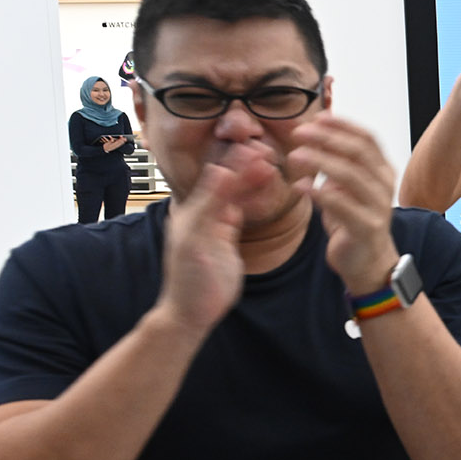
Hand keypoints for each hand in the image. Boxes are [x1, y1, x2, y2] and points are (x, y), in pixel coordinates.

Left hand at [155, 142, 276, 331]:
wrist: (193, 311)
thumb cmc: (190, 280)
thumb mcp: (198, 240)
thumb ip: (211, 205)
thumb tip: (221, 170)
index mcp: (190, 211)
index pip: (214, 179)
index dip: (234, 163)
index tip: (253, 148)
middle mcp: (202, 213)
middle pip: (225, 183)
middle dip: (245, 167)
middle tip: (266, 151)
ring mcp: (215, 224)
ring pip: (235, 194)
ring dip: (251, 179)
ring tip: (270, 164)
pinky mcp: (227, 236)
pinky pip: (241, 210)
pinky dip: (253, 198)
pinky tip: (265, 187)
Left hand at [289, 116, 400, 293]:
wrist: (367, 260)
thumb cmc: (354, 219)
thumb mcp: (346, 186)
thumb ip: (337, 161)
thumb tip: (316, 130)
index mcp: (382, 170)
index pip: (367, 138)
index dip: (342, 125)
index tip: (317, 117)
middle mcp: (384, 184)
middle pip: (359, 152)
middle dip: (327, 138)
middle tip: (299, 132)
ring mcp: (377, 206)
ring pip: (351, 175)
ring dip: (321, 161)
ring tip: (295, 155)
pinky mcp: (366, 227)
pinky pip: (342, 206)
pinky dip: (319, 193)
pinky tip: (300, 186)